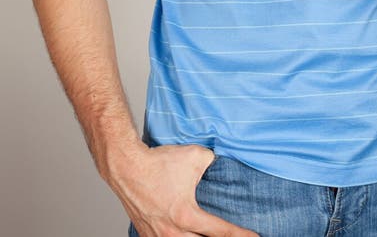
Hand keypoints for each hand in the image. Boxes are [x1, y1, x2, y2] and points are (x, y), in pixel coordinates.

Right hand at [111, 143, 258, 236]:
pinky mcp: (147, 235)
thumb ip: (213, 163)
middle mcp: (173, 232)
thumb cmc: (159, 162)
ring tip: (208, 235)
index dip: (240, 235)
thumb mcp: (196, 156)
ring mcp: (158, 236)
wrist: (127, 167)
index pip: (220, 231)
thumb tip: (221, 165)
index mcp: (187, 216)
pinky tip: (185, 234)